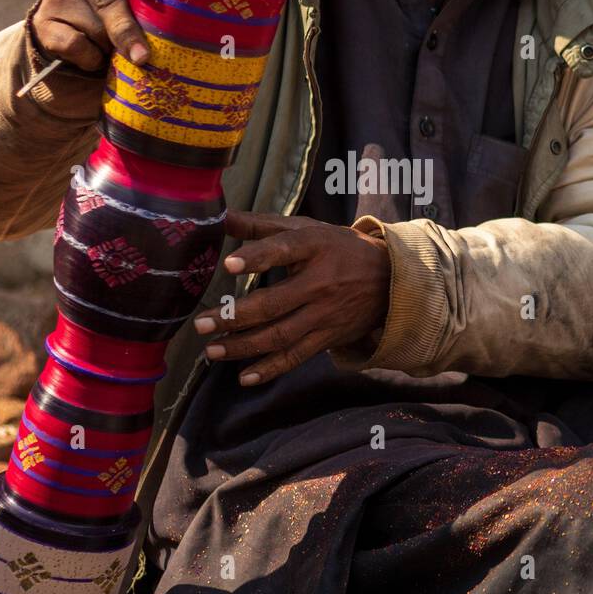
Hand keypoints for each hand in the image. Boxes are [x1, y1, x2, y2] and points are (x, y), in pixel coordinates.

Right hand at [31, 0, 151, 71]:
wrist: (65, 29)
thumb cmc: (111, 14)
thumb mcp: (129, 2)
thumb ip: (143, 8)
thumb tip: (160, 39)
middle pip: (109, 3)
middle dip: (127, 33)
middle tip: (142, 56)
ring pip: (96, 30)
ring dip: (110, 49)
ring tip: (110, 48)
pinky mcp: (44, 22)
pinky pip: (76, 46)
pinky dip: (90, 59)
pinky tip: (91, 54)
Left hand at [194, 210, 390, 384]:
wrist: (390, 280)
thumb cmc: (339, 248)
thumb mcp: (307, 229)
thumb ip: (262, 225)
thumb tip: (221, 216)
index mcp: (315, 247)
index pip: (284, 250)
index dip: (257, 257)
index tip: (228, 265)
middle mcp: (321, 282)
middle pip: (274, 303)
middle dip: (235, 316)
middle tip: (202, 323)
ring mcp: (325, 314)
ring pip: (281, 335)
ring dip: (244, 346)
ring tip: (212, 351)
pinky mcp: (328, 337)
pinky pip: (297, 356)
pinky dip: (271, 369)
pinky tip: (244, 377)